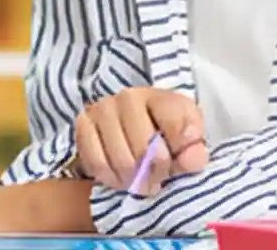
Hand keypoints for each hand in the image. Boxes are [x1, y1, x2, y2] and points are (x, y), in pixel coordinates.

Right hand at [76, 87, 208, 194]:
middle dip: (156, 172)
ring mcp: (102, 109)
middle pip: (145, 150)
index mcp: (159, 96)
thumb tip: (192, 159)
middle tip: (159, 177)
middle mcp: (128, 97)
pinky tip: (121, 179)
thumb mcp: (188, 137)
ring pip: (122, 161)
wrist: (130, 126)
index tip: (183, 161)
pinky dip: (112, 179)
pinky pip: (98, 164)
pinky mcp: (82, 125)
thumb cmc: (162, 133)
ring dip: (135, 180)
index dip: (182, 152)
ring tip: (142, 180)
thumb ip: (195, 149)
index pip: (174, 124)